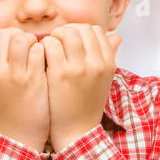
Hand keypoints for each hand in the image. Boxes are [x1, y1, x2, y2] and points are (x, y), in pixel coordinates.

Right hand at [0, 27, 48, 152]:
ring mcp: (16, 76)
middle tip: (29, 46)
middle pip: (4, 34)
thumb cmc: (5, 110)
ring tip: (38, 52)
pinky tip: (46, 61)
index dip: (4, 35)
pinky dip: (44, 51)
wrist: (17, 138)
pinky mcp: (35, 81)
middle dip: (19, 35)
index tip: (13, 44)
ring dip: (32, 41)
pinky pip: (39, 52)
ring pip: (21, 39)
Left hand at [40, 24, 122, 150]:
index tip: (71, 41)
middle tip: (57, 43)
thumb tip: (116, 36)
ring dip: (54, 37)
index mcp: (108, 63)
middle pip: (81, 28)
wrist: (76, 131)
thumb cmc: (86, 105)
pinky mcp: (60, 74)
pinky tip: (42, 57)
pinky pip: (50, 45)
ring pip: (66, 33)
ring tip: (50, 49)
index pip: (96, 31)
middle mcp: (96, 63)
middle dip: (66, 32)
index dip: (81, 31)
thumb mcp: (104, 80)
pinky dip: (44, 47)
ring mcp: (79, 68)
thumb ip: (109, 56)